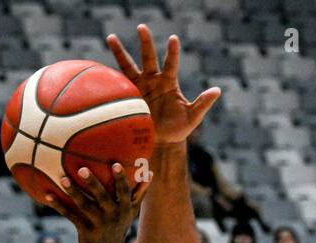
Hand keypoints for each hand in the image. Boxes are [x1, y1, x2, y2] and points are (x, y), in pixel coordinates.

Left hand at [47, 164, 147, 242]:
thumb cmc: (119, 226)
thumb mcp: (132, 211)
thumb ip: (140, 192)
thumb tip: (150, 172)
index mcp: (123, 208)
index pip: (123, 191)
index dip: (119, 179)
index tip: (115, 164)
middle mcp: (111, 215)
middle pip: (102, 197)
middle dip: (93, 183)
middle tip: (82, 169)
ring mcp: (97, 223)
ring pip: (84, 205)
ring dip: (73, 191)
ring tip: (63, 178)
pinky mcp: (84, 230)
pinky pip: (70, 215)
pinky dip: (58, 205)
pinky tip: (47, 195)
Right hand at [107, 25, 219, 144]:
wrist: (160, 142)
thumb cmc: (178, 129)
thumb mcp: (192, 117)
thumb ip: (203, 103)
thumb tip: (217, 90)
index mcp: (169, 83)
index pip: (171, 64)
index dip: (172, 52)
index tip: (173, 38)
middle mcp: (153, 81)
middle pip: (148, 57)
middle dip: (145, 42)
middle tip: (141, 27)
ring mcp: (139, 88)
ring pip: (127, 67)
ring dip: (119, 52)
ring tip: (110, 37)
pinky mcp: (127, 97)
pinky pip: (118, 85)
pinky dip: (109, 76)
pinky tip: (98, 66)